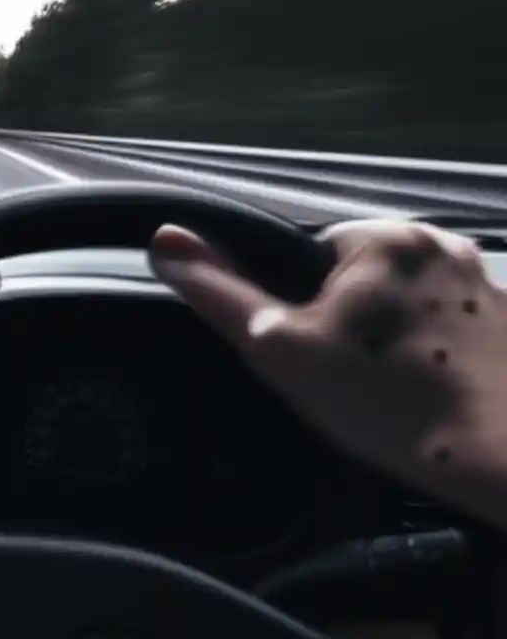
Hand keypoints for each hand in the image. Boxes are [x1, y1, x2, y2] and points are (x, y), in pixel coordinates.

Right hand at [150, 221, 506, 527]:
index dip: (295, 305)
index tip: (308, 350)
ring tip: (389, 392)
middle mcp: (441, 242)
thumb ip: (220, 294)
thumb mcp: (280, 349)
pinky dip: (433, 354)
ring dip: (389, 337)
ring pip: (404, 305)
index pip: (310, 255)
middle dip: (345, 320)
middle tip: (346, 378)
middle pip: (360, 278)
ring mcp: (485, 281)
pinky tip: (429, 395)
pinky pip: (448, 327)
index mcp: (381, 235)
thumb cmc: (388, 403)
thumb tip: (164, 241)